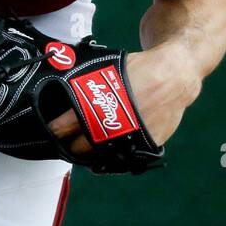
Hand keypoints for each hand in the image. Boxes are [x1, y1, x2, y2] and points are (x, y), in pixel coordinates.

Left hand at [47, 45, 193, 159]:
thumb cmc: (139, 69)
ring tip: (82, 149)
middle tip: (64, 141)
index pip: (70, 123)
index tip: (51, 131)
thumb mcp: (108, 67)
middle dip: (71, 145)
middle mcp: (116, 124)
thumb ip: (87, 80)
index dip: (57, 129)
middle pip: (83, 146)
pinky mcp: (146, 146)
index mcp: (103, 103)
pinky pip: (124, 158)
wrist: (174, 76)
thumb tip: (62, 72)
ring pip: (102, 156)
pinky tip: (105, 153)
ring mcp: (132, 138)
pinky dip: (113, 156)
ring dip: (90, 154)